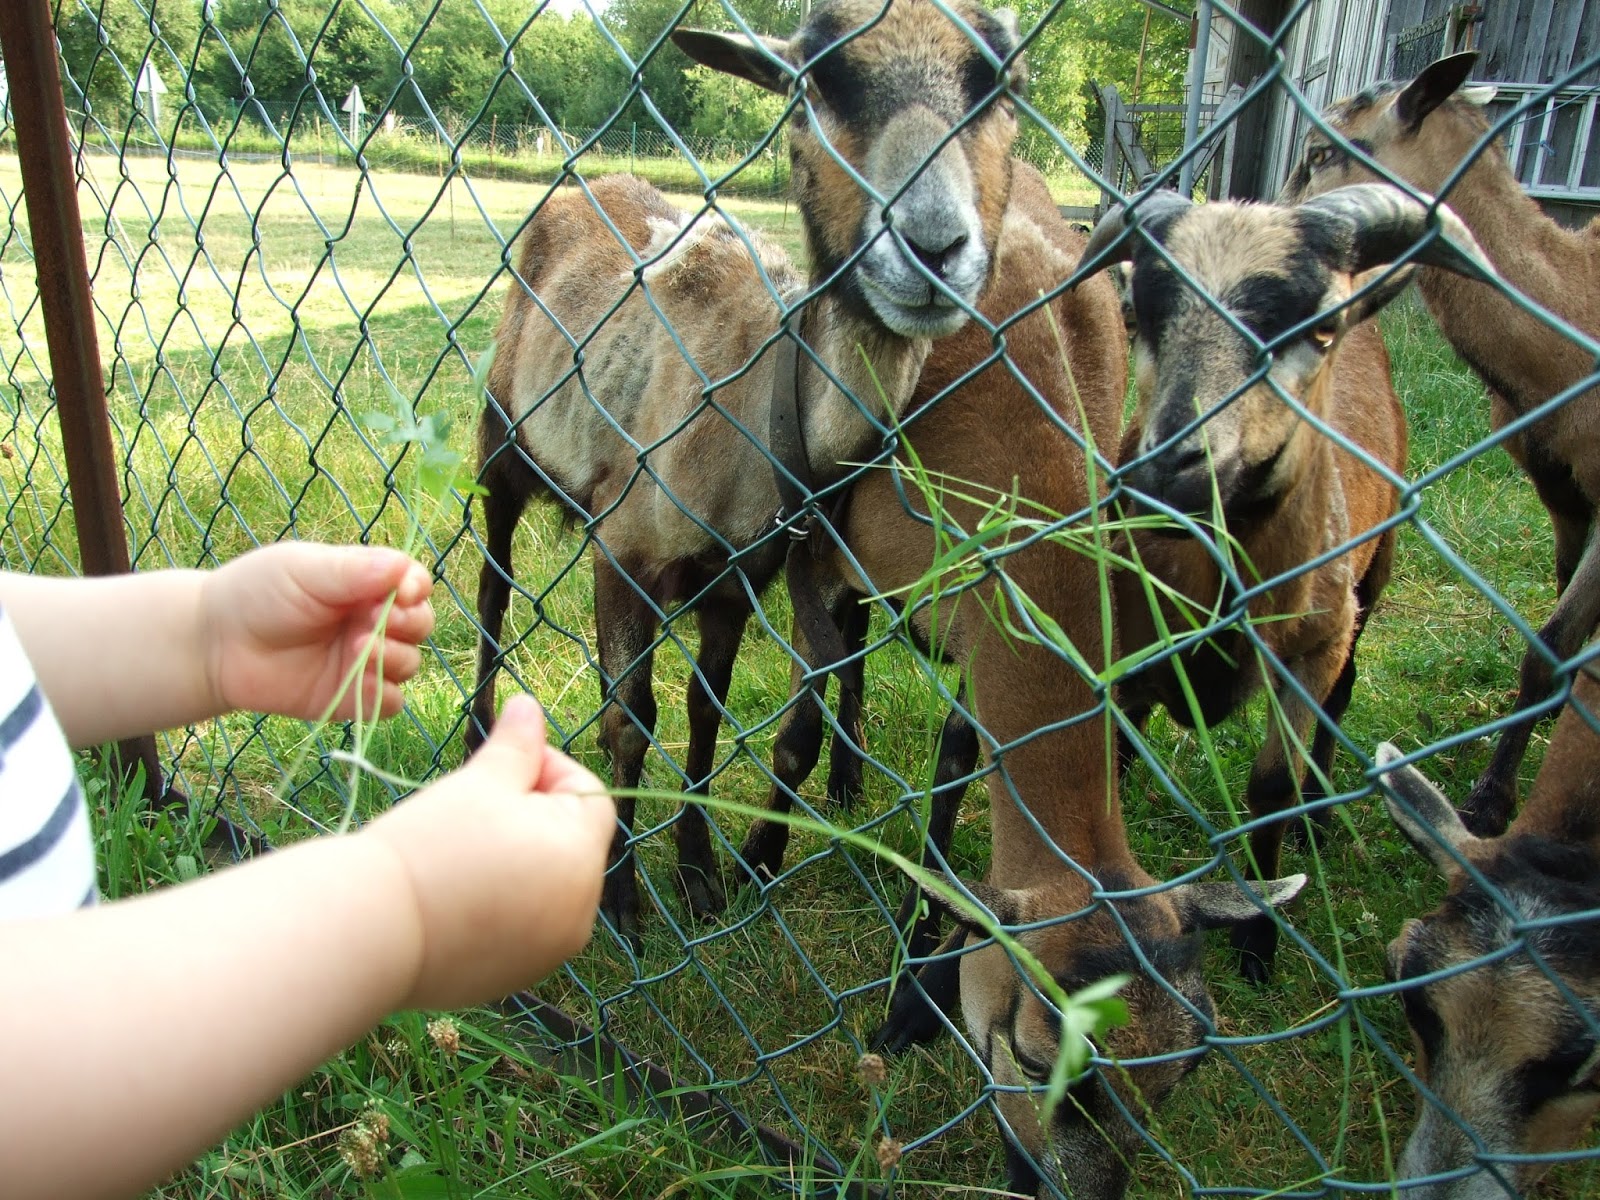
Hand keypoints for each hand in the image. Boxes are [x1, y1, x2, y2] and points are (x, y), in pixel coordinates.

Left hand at [200, 543, 434, 720]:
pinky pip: (389, 703)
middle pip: (421, 624)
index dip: (416, 588)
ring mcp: (365, 661)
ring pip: (410, 663)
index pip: (414, 584)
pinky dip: (384, 695)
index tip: (402, 593)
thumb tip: (402, 570)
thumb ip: (353, 570)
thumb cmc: (258, 594)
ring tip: (356, 650)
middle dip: (408, 623)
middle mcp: (373, 621)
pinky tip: (361, 685)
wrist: (216, 644)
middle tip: (371, 622)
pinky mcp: (353, 697)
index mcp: (367, 584)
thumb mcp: (304, 570)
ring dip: (394, 657)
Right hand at [366, 695, 614, 1008]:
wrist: (372, 931)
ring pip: (547, 886)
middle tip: (474, 806)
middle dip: (532, 815)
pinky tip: (456, 894)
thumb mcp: (480, 782)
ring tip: (461, 850)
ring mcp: (550, 951)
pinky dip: (501, 905)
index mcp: (581, 858)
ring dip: (518, 861)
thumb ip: (517, 744)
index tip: (499, 768)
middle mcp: (580, 912)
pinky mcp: (516, 978)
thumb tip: (530, 706)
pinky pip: (524, 926)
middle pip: (570, 843)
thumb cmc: (431, 845)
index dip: (547, 769)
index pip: (588, 796)